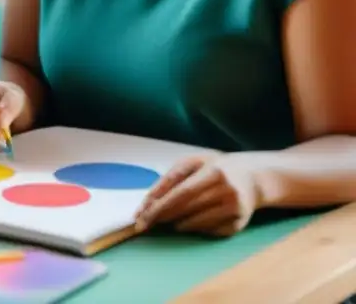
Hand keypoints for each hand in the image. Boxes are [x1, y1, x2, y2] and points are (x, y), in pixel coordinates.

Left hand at [134, 153, 262, 236]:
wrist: (254, 177)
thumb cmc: (215, 168)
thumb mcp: (193, 163)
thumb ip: (171, 178)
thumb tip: (149, 202)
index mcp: (215, 172)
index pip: (181, 192)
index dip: (159, 206)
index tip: (140, 216)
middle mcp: (228, 191)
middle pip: (187, 208)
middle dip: (161, 217)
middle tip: (142, 224)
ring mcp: (236, 209)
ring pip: (197, 223)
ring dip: (175, 224)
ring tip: (162, 221)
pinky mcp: (239, 224)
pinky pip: (209, 231)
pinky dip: (193, 228)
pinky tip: (185, 223)